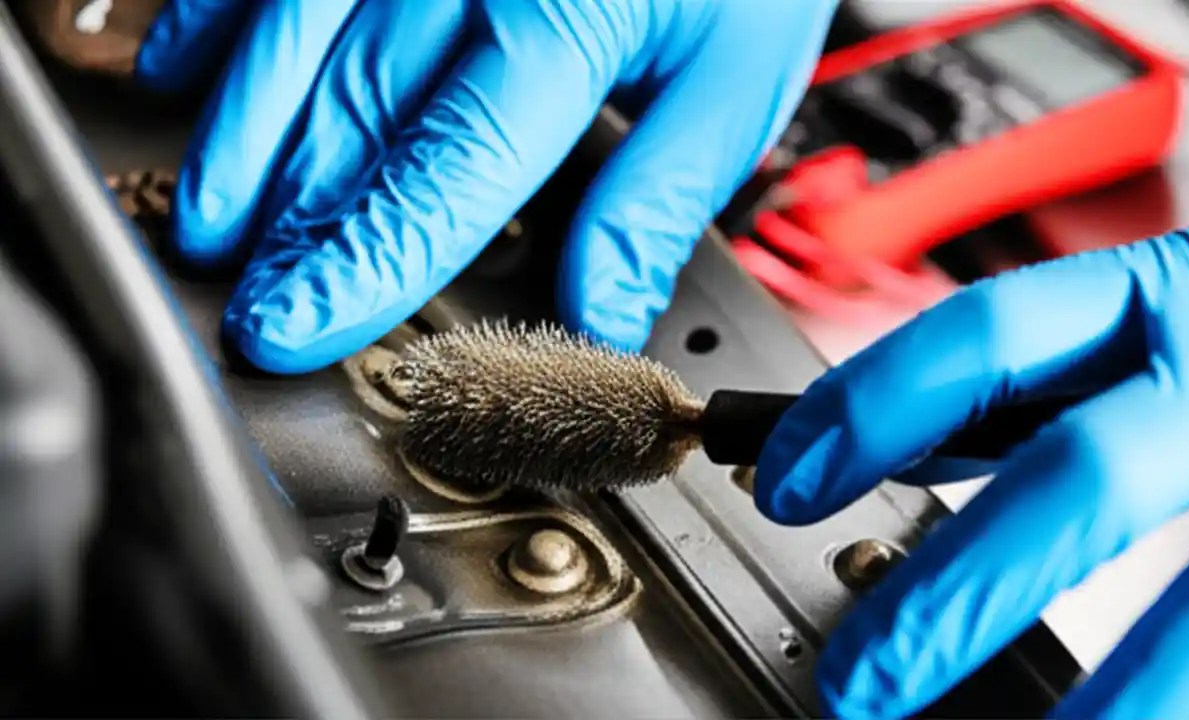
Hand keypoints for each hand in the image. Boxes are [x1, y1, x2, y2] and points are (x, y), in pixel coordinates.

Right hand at [132, 0, 836, 372]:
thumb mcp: (737, 69)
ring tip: (210, 218)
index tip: (299, 326)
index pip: (443, 172)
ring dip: (241, 134)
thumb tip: (600, 314)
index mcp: (564, 17)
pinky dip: (216, 14)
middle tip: (250, 301)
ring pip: (291, 34)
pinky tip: (181, 67)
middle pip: (353, 114)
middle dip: (295, 222)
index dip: (365, 263)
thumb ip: (657, 197)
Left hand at [755, 211, 1188, 717]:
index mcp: (1178, 297)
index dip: (875, 405)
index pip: (995, 333)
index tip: (781, 478)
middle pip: (1093, 474)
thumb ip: (1053, 381)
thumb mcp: (1173, 322)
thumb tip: (905, 444)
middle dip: (967, 587)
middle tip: (865, 678)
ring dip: (1128, 696)